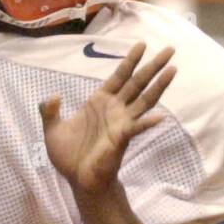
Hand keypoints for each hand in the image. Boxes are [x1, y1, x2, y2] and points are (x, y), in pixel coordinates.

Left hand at [40, 43, 176, 194]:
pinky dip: (146, 124)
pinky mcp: (121, 139)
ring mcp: (121, 123)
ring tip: (173, 69)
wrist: (77, 179)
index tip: (142, 44)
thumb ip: (50, 112)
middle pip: (137, 82)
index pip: (119, 76)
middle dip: (153, 66)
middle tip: (170, 48)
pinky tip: (159, 117)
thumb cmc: (68, 156)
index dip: (129, 60)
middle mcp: (115, 109)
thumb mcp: (52, 131)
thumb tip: (52, 97)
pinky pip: (136, 129)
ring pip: (144, 100)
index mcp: (100, 102)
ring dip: (159, 85)